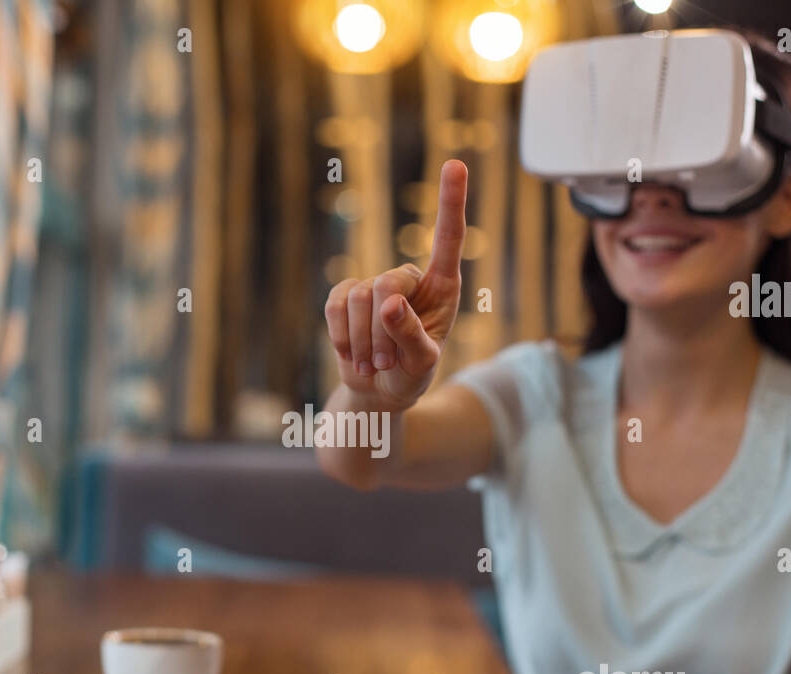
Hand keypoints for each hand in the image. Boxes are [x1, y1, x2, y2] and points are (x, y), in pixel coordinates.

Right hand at [323, 159, 467, 411]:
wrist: (378, 392)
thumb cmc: (410, 376)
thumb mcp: (421, 364)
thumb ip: (410, 335)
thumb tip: (388, 302)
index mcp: (442, 288)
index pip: (448, 238)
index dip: (450, 201)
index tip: (455, 163)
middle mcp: (409, 279)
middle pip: (387, 282)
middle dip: (381, 330)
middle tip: (385, 364)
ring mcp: (375, 285)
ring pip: (358, 298)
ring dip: (362, 341)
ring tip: (373, 365)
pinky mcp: (345, 297)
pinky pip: (334, 305)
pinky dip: (341, 335)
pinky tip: (352, 355)